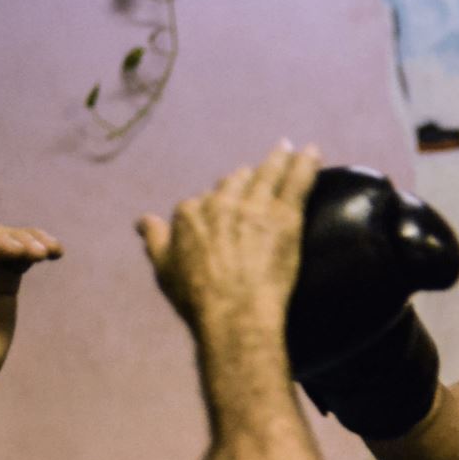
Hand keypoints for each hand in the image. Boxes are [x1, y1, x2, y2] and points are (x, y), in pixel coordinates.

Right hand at [138, 142, 320, 335]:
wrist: (234, 312)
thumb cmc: (198, 298)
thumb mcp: (165, 269)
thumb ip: (156, 240)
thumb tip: (144, 220)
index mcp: (190, 213)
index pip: (203, 198)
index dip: (214, 201)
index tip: (222, 204)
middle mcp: (220, 202)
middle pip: (235, 181)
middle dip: (244, 179)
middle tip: (256, 176)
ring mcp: (254, 206)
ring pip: (266, 173)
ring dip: (277, 158)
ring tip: (286, 147)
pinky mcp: (284, 215)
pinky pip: (296, 181)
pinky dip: (306, 164)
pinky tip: (314, 151)